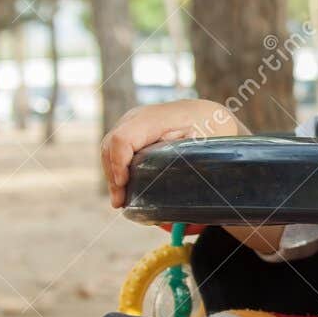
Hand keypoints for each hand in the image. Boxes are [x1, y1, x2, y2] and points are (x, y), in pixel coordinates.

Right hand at [101, 99, 243, 209]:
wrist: (204, 114)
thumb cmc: (208, 129)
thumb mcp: (204, 144)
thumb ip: (188, 162)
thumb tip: (173, 196)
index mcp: (155, 118)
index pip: (124, 138)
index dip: (119, 163)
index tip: (124, 185)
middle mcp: (137, 117)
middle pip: (111, 145)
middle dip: (113, 175)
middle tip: (120, 202)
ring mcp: (130, 123)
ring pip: (109, 148)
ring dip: (112, 175)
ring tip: (121, 200)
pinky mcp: (129, 131)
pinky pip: (115, 149)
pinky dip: (116, 169)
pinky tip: (122, 188)